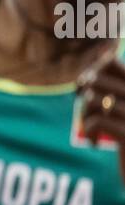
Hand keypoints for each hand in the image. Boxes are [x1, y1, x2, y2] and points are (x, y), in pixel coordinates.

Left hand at [77, 55, 124, 182]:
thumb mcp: (122, 111)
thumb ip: (110, 92)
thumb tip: (84, 78)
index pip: (110, 62)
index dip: (91, 73)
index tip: (84, 90)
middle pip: (96, 80)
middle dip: (84, 97)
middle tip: (88, 115)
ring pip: (93, 99)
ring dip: (85, 116)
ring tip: (91, 130)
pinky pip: (97, 121)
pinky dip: (90, 131)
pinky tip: (95, 143)